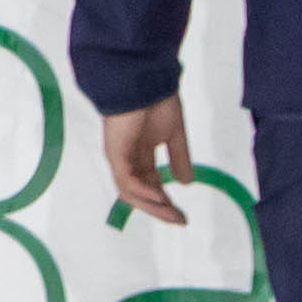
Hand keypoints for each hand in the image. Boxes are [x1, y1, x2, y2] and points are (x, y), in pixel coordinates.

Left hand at [103, 97, 193, 228]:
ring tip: (173, 215)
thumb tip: (186, 182)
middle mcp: (127, 159)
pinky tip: (161, 197)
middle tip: (180, 221)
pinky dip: (143, 192)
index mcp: (140, 155)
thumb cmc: (156, 102)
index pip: (149, 185)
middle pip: (139, 194)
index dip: (165, 202)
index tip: (182, 215)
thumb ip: (179, 158)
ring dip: (152, 206)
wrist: (145, 80)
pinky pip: (126, 180)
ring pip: (131, 192)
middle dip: (160, 209)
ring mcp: (119, 157)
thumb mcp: (174, 135)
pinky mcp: (115, 153)